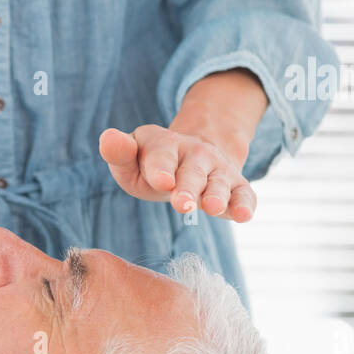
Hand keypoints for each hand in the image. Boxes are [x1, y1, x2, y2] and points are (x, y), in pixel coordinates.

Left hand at [99, 125, 256, 221]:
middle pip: (192, 172)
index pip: (161, 156)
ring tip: (212, 207)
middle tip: (182, 204)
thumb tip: (108, 138)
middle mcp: (195, 154)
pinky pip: (244, 193)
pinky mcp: (236, 185)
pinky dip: (245, 204)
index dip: (162, 168)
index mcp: (164, 144)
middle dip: (188, 188)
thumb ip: (118, 153)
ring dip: (217, 195)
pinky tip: (243, 215)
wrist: (191, 157)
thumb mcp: (130, 160)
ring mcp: (217, 169)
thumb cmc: (151, 166)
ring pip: (219, 183)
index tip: (162, 181)